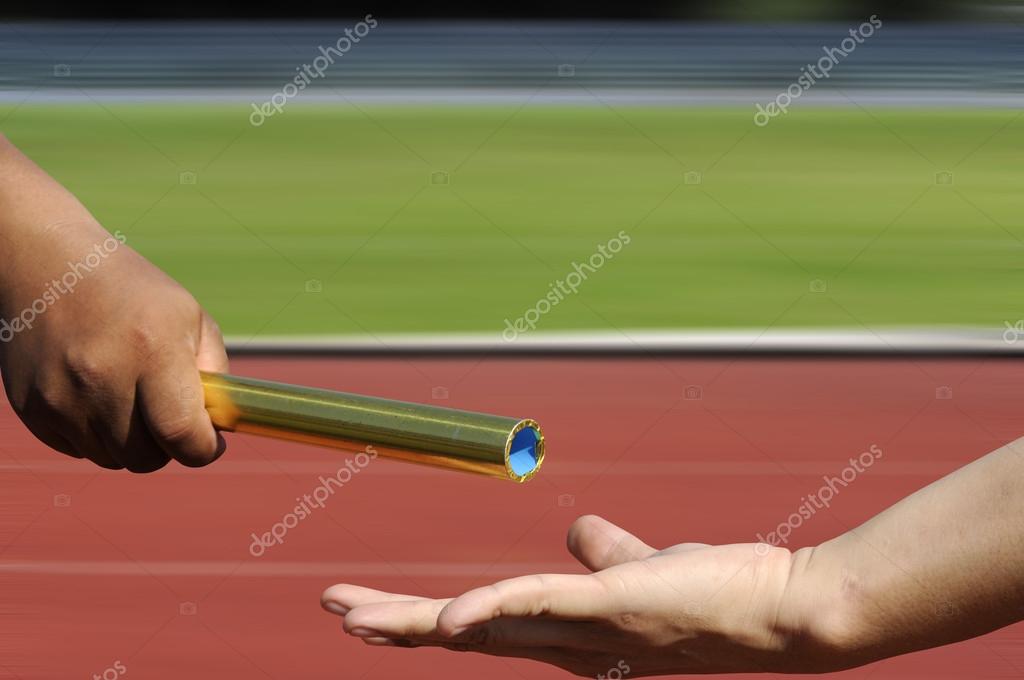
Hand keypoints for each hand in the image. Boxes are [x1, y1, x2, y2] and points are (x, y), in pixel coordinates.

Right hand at [0, 221, 228, 471]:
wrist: (48, 266)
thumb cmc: (133, 293)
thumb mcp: (190, 318)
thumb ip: (214, 373)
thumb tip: (218, 426)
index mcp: (152, 349)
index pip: (182, 435)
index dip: (204, 449)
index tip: (211, 442)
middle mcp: (102, 375)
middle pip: (147, 457)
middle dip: (168, 445)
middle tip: (169, 415)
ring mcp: (60, 395)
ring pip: (113, 459)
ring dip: (131, 442)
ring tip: (131, 397)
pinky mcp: (31, 408)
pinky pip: (78, 449)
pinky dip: (95, 435)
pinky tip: (97, 395)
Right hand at [321, 515, 852, 675]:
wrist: (786, 614)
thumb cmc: (718, 592)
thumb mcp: (642, 567)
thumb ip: (605, 553)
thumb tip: (576, 530)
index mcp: (570, 635)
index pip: (484, 628)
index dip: (429, 621)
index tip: (377, 614)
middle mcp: (569, 646)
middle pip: (465, 639)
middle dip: (397, 626)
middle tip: (338, 611)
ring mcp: (589, 631)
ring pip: (485, 629)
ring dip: (414, 622)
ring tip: (353, 613)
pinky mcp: (616, 605)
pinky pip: (541, 610)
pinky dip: (490, 612)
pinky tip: (447, 619)